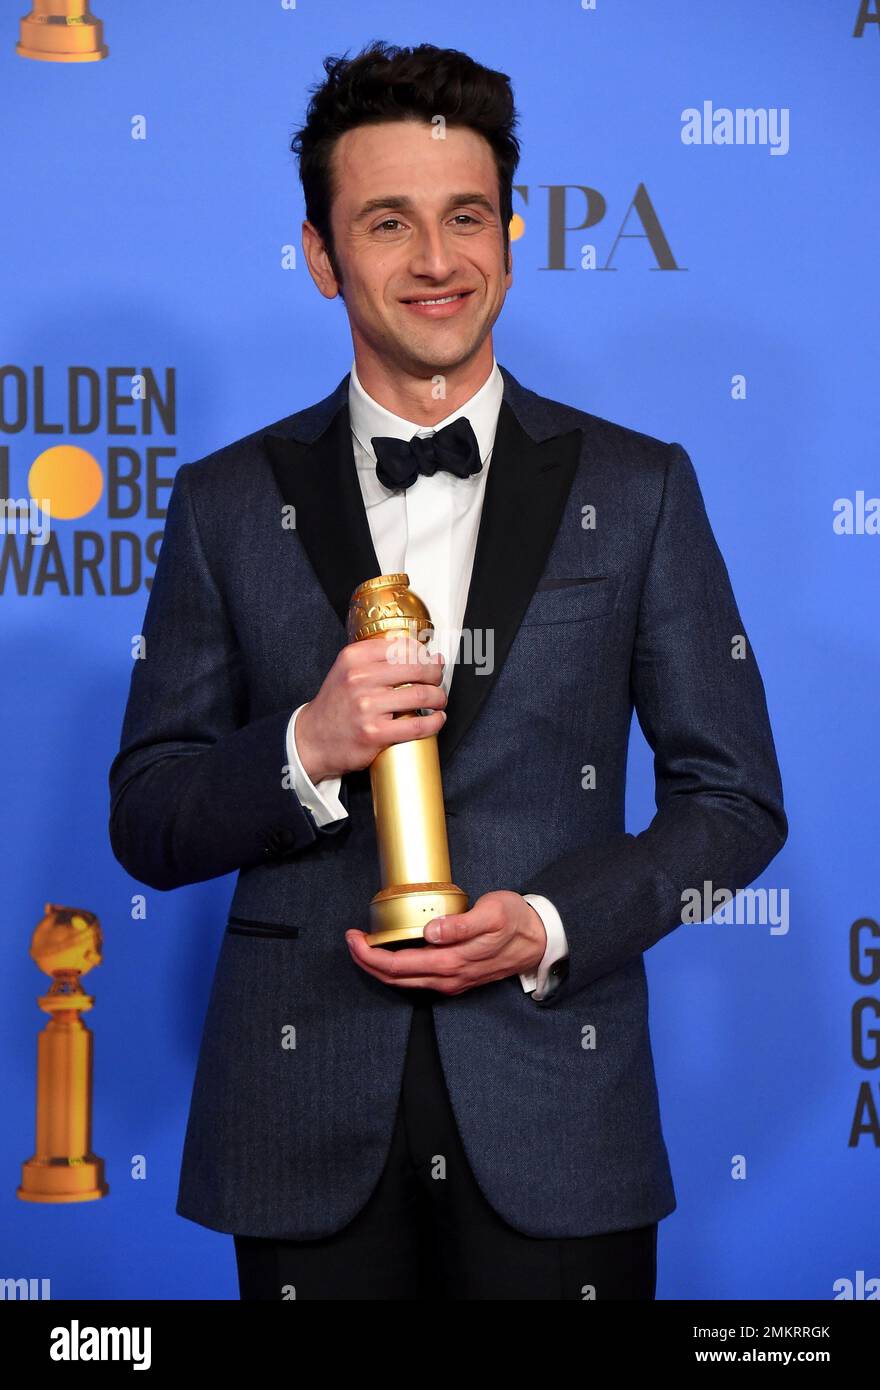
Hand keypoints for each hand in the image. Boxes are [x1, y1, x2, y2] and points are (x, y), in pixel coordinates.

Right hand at [296, 633, 446, 782]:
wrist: (312, 739)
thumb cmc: (336, 705)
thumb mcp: (347, 670)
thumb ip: (378, 659)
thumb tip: (426, 654)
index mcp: (354, 658)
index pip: (402, 646)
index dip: (423, 654)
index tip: (429, 661)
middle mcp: (359, 678)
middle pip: (417, 668)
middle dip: (435, 674)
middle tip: (437, 681)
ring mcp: (367, 706)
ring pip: (421, 695)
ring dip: (438, 698)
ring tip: (438, 701)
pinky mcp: (374, 733)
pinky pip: (417, 725)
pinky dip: (435, 722)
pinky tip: (437, 720)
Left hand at [345, 891, 546, 995]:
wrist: (540, 940)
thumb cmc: (516, 921)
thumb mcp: (493, 914)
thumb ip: (461, 925)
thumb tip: (431, 932)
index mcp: (453, 962)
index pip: (400, 965)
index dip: (371, 954)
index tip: (354, 938)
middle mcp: (449, 978)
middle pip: (396, 978)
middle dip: (368, 962)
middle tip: (350, 940)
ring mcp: (452, 981)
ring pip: (405, 981)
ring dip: (381, 967)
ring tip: (364, 947)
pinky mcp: (457, 978)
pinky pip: (419, 979)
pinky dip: (399, 969)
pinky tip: (393, 954)